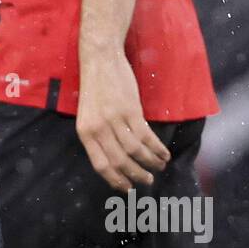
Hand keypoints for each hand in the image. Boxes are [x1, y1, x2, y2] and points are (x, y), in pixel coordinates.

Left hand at [76, 49, 169, 191]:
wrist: (100, 59)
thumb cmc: (96, 88)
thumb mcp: (89, 114)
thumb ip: (99, 136)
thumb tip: (116, 160)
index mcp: (84, 132)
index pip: (100, 165)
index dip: (116, 180)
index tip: (127, 188)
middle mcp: (97, 129)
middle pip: (119, 161)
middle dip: (136, 175)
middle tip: (147, 181)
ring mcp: (114, 119)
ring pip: (135, 151)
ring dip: (150, 162)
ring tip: (159, 166)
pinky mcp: (130, 110)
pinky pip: (146, 136)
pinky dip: (156, 148)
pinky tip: (163, 153)